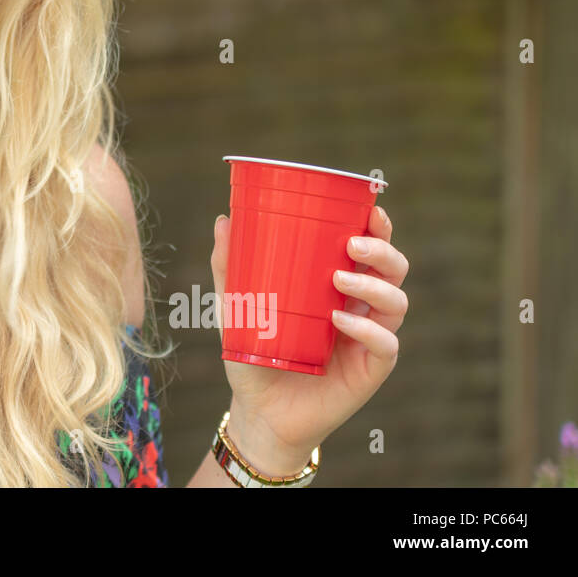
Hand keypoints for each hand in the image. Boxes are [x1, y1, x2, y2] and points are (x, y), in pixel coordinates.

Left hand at [209, 205, 408, 471]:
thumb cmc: (254, 353)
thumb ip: (229, 267)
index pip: (370, 249)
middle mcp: (361, 306)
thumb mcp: (236, 306)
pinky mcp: (371, 370)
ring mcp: (369, 338)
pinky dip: (367, 328)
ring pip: (396, 302)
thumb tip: (224, 220)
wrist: (258, 411)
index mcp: (338, 285)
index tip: (369, 208)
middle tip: (352, 244)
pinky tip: (341, 320)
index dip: (378, 227)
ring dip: (372, 284)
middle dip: (381, 250)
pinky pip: (385, 344)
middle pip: (394, 270)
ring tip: (339, 278)